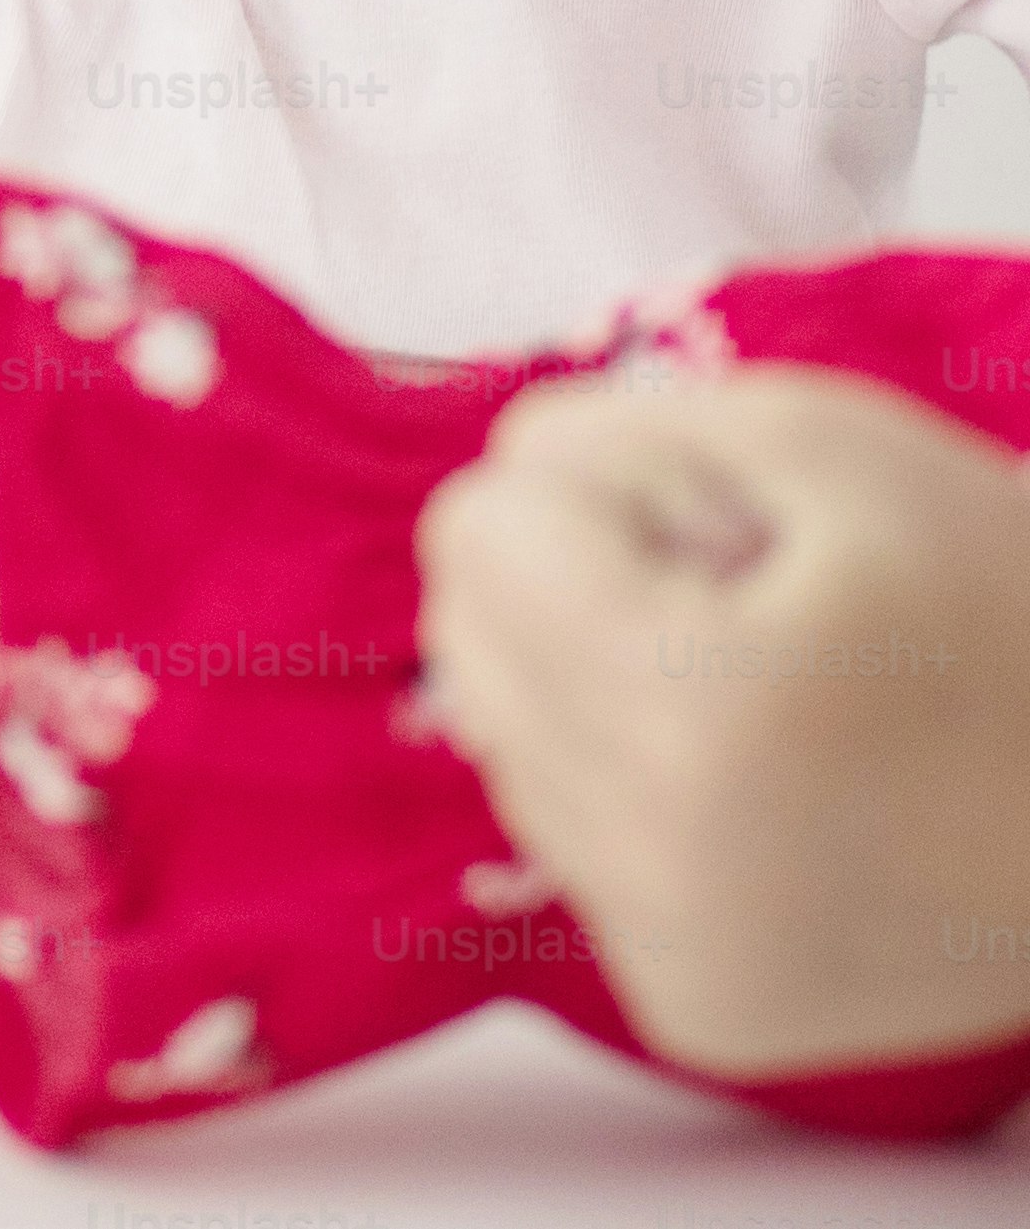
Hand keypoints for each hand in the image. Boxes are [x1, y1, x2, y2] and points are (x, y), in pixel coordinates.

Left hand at [422, 363, 1029, 1078]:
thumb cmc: (1026, 613)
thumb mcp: (841, 452)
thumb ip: (627, 432)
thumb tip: (501, 471)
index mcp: (693, 704)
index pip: (478, 531)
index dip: (598, 494)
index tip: (724, 524)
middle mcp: (664, 855)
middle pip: (471, 643)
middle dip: (586, 592)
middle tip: (757, 615)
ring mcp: (681, 954)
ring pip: (512, 750)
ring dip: (605, 697)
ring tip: (776, 703)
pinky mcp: (705, 1012)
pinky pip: (582, 853)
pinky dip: (650, 801)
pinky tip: (782, 791)